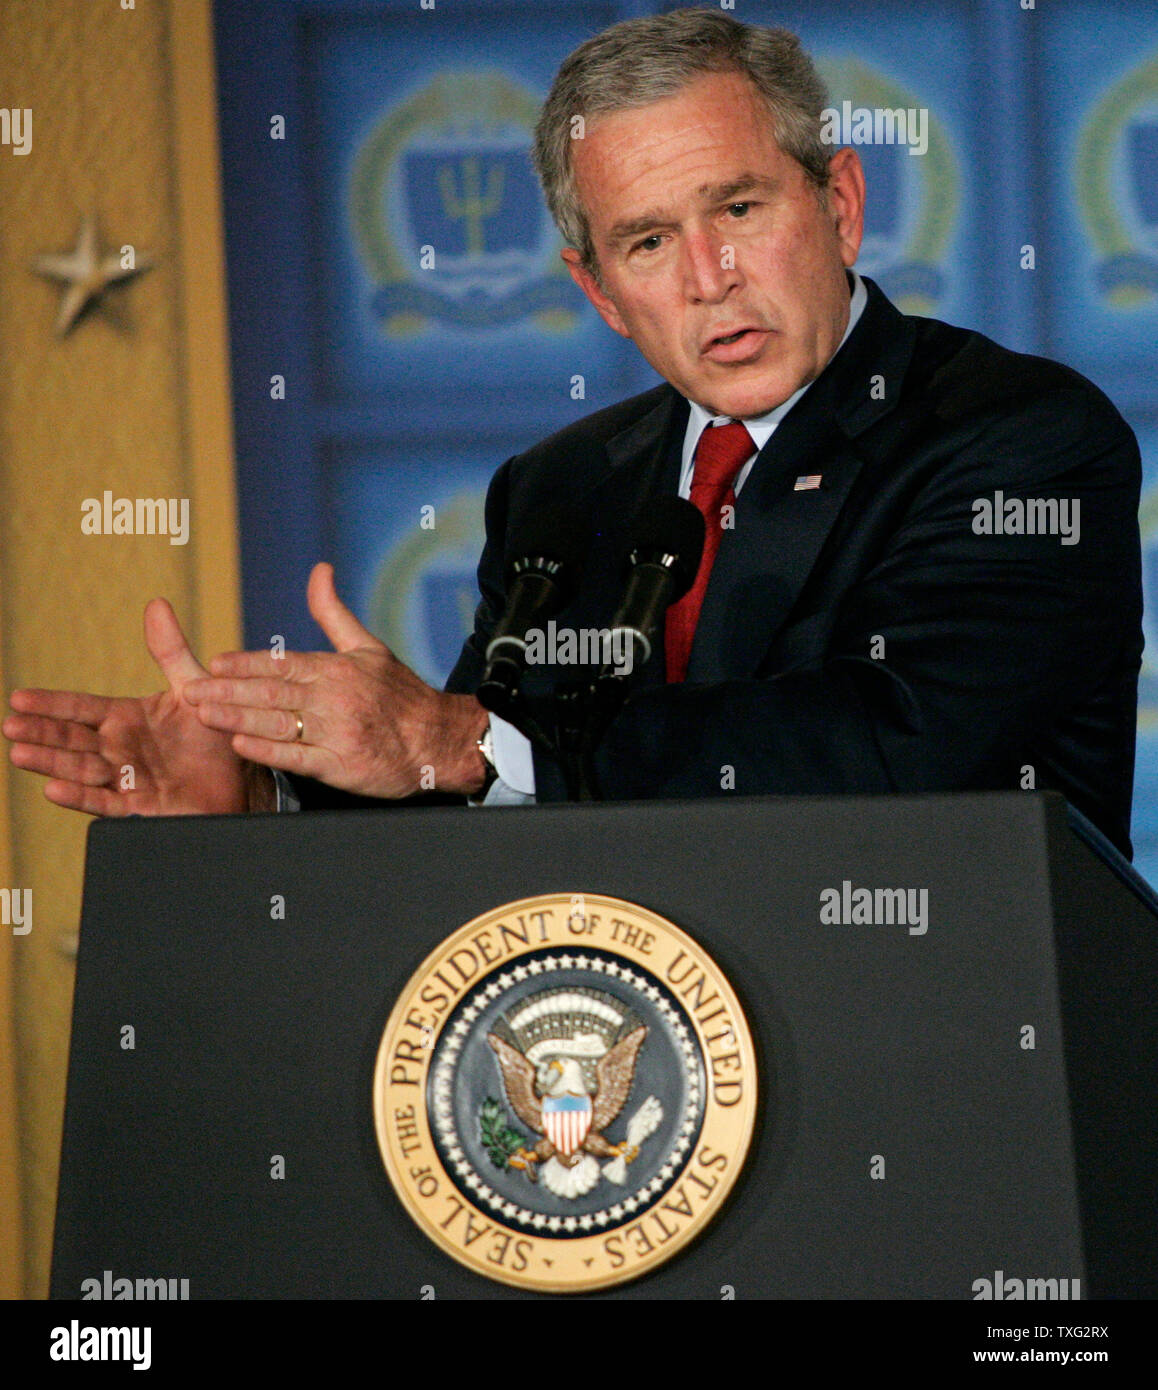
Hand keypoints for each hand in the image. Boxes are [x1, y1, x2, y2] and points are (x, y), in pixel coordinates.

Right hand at [3, 599, 268, 815]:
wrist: (245, 778)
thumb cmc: (216, 734)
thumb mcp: (194, 686)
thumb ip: (171, 651)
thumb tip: (156, 604)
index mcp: (126, 719)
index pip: (80, 709)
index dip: (51, 704)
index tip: (19, 698)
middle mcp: (120, 749)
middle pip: (72, 740)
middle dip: (41, 733)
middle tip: (11, 726)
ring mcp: (127, 779)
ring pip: (81, 771)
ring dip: (51, 763)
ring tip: (20, 754)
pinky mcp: (140, 807)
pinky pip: (106, 802)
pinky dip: (81, 797)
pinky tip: (54, 789)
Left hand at [185, 563, 488, 798]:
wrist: (440, 739)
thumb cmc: (400, 695)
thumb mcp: (368, 647)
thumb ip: (333, 612)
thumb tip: (319, 570)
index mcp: (337, 668)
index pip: (282, 663)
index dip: (245, 663)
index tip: (213, 663)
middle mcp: (335, 697)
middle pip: (272, 692)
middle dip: (228, 691)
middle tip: (191, 691)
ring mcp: (338, 732)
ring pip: (279, 722)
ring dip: (238, 718)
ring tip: (203, 714)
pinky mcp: (342, 765)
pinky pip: (300, 757)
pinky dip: (270, 751)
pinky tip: (242, 745)